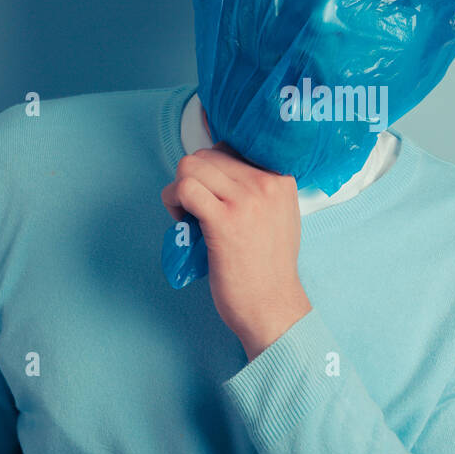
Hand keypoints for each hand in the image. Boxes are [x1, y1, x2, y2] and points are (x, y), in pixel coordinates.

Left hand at [161, 142, 311, 360]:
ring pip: (191, 166)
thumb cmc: (269, 268)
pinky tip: (182, 221)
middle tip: (196, 208)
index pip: (232, 147)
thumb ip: (258, 190)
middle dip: (192, 179)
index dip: (212, 169)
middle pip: (207, 155)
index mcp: (281, 179)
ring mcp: (245, 200)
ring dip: (179, 189)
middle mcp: (266, 184)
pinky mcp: (224, 221)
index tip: (210, 192)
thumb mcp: (279, 216)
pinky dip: (173, 201)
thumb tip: (219, 172)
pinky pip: (184, 189)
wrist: (272, 306)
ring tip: (188, 215)